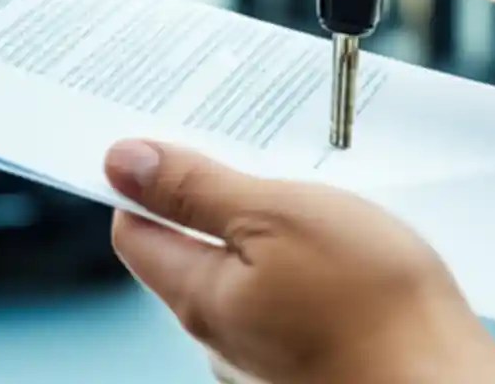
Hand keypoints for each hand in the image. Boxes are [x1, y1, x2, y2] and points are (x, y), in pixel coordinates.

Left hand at [104, 139, 494, 383]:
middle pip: (191, 249)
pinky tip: (349, 247)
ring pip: (250, 271)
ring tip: (319, 201)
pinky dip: (309, 263)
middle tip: (261, 156)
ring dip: (274, 230)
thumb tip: (120, 162)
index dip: (146, 179)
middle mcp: (224, 336)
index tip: (173, 138)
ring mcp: (269, 353)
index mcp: (199, 298)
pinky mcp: (316, 357)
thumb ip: (194, 190)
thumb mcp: (275, 216)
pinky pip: (292, 295)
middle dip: (217, 198)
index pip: (135, 229)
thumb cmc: (374, 305)